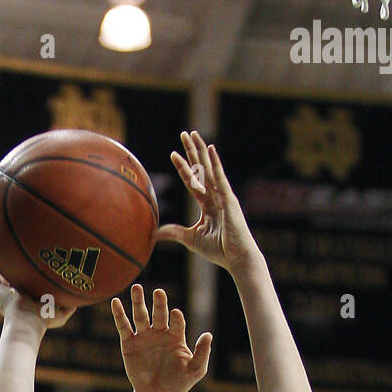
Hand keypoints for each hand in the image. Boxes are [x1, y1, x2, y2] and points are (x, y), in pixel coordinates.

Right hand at [0, 243, 76, 329]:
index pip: (18, 277)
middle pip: (2, 269)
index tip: (26, 250)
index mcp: (22, 295)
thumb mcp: (62, 312)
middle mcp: (8, 292)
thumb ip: (70, 304)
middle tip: (10, 239)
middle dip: (5, 255)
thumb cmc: (44, 319)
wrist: (27, 321)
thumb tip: (81, 296)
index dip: (20, 264)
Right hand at [111, 285, 210, 391]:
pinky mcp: (129, 343)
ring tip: (137, 288)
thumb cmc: (179, 383)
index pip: (177, 322)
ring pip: (141, 315)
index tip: (176, 313)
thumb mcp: (195, 370)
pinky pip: (123, 326)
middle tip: (159, 292)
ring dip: (138, 301)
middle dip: (159, 303)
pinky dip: (119, 314)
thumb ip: (202, 353)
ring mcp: (144, 336)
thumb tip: (208, 335)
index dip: (177, 318)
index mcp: (176, 336)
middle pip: (159, 313)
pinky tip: (116, 302)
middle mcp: (160, 332)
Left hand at [155, 131, 257, 272]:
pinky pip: (220, 178)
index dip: (183, 167)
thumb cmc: (219, 250)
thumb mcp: (191, 239)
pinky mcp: (229, 199)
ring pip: (209, 168)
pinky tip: (210, 149)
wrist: (237, 258)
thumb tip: (154, 233)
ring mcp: (223, 195)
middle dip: (192, 151)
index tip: (173, 154)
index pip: (192, 181)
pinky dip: (215, 164)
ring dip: (201, 151)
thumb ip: (174, 233)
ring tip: (193, 134)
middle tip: (184, 133)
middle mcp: (215, 195)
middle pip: (201, 168)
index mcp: (207, 204)